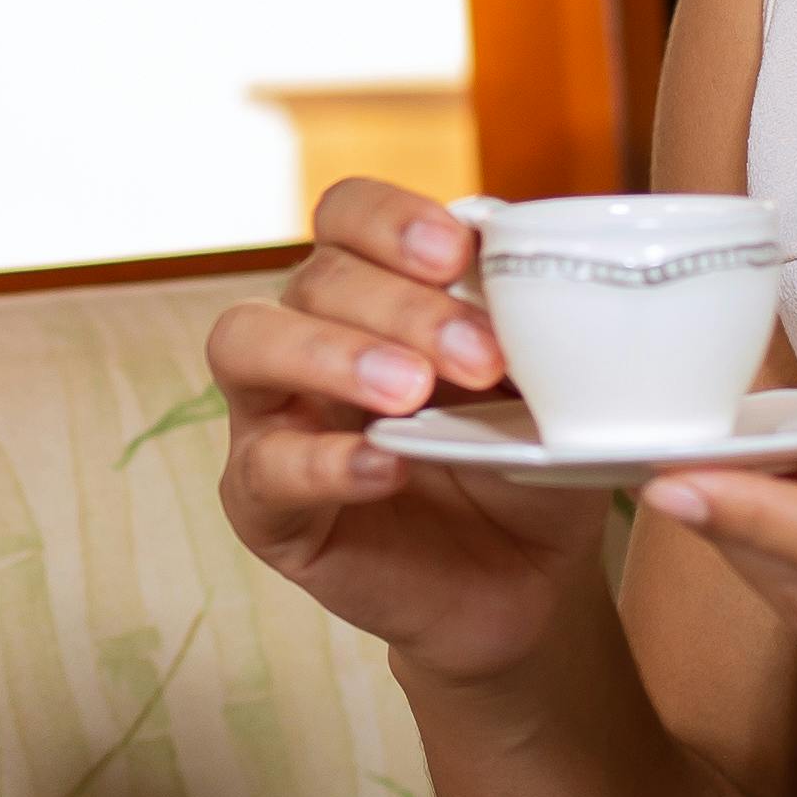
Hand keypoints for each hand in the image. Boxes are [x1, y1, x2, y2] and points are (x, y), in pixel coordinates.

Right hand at [211, 180, 611, 680]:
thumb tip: (548, 284)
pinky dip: (324, 462)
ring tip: (409, 394)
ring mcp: (273, 417)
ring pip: (246, 345)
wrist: (522, 582)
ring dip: (331, 354)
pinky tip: (387, 467)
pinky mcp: (263, 506)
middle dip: (401, 307)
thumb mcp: (550, 390)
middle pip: (315, 278)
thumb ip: (537, 333)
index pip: (346, 214)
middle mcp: (308, 336)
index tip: (459, 252)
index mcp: (373, 290)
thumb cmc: (526, 465)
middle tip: (479, 357)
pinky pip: (263, 468)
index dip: (390, 219)